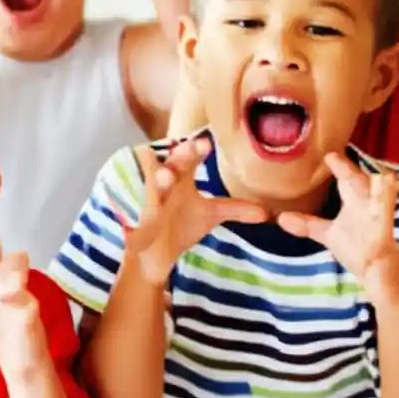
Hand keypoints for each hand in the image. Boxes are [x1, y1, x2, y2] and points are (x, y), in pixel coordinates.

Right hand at [118, 138, 268, 284]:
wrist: (152, 254)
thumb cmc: (177, 225)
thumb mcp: (208, 215)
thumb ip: (234, 209)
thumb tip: (266, 213)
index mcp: (181, 177)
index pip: (188, 158)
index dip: (195, 149)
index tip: (207, 143)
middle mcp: (161, 184)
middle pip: (167, 163)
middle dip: (177, 158)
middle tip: (190, 150)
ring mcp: (146, 200)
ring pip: (149, 184)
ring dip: (156, 180)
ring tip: (166, 178)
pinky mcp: (133, 221)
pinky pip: (132, 213)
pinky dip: (136, 212)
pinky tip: (140, 211)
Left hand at [278, 153, 398, 278]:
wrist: (376, 268)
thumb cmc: (357, 248)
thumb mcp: (328, 234)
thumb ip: (308, 225)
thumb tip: (281, 219)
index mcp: (354, 201)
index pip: (344, 178)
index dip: (337, 165)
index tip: (328, 155)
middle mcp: (365, 202)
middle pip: (357, 179)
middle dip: (347, 168)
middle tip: (333, 156)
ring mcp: (376, 210)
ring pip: (376, 187)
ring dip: (370, 178)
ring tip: (366, 168)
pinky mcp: (384, 220)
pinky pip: (388, 203)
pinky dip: (387, 193)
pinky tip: (388, 182)